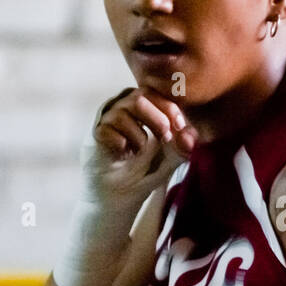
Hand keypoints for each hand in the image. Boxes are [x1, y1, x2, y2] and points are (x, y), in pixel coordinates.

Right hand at [82, 84, 198, 203]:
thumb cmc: (148, 167)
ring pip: (122, 113)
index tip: (180, 127)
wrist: (123, 192)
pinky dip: (121, 144)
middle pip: (139, 97)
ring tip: (141, 150)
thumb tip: (189, 139)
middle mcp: (124, 106)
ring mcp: (107, 118)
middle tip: (165, 138)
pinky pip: (106, 129)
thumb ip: (185, 144)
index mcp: (144, 104)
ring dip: (139, 135)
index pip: (155, 93)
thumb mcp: (174, 155)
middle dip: (157, 119)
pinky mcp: (96, 134)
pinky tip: (125, 154)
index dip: (170, 108)